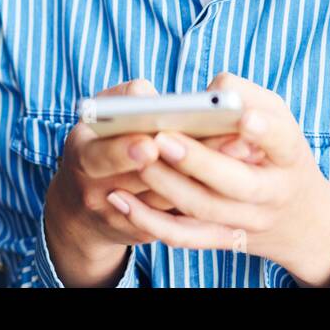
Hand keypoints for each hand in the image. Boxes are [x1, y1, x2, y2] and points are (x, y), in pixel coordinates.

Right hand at [43, 78, 257, 285]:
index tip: (154, 142)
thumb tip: (147, 93)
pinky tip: (243, 178)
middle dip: (188, 160)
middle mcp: (95, 192)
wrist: (83, 205)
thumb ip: (121, 100)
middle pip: (145, 180)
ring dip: (211, 177)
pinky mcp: (144, 236)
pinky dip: (214, 202)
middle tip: (227, 140)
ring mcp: (120, 220)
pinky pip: (182, 222)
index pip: (102, 155)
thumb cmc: (99, 143)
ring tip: (248, 149)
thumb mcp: (98, 118)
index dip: (126, 150)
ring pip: (171, 202)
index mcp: (81, 156)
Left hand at [109, 72, 329, 286]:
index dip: (263, 132)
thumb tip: (208, 94)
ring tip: (139, 161)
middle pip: (237, 182)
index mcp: (289, 155)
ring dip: (167, 187)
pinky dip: (151, 222)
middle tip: (162, 138)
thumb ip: (247, 95)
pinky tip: (121, 200)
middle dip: (198, 161)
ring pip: (204, 210)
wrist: (300, 218)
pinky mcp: (221, 239)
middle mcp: (272, 192)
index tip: (243, 118)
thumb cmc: (276, 150)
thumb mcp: (277, 117)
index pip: (282, 141)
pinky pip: (184, 237)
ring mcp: (247, 221)